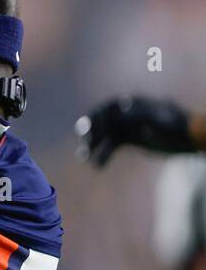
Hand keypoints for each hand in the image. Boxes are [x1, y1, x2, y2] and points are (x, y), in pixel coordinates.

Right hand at [76, 96, 192, 166]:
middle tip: (83, 142)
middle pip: (102, 122)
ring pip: (104, 136)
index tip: (87, 128)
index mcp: (131, 103)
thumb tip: (122, 107)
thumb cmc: (175, 125)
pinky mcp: (127, 139)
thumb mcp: (158, 118)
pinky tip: (97, 166)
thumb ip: (140, 113)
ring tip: (83, 158)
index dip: (96, 118)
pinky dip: (103, 155)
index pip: (108, 109)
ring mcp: (125, 126)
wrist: (187, 137)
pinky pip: (111, 147)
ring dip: (93, 146)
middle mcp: (124, 113)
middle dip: (91, 133)